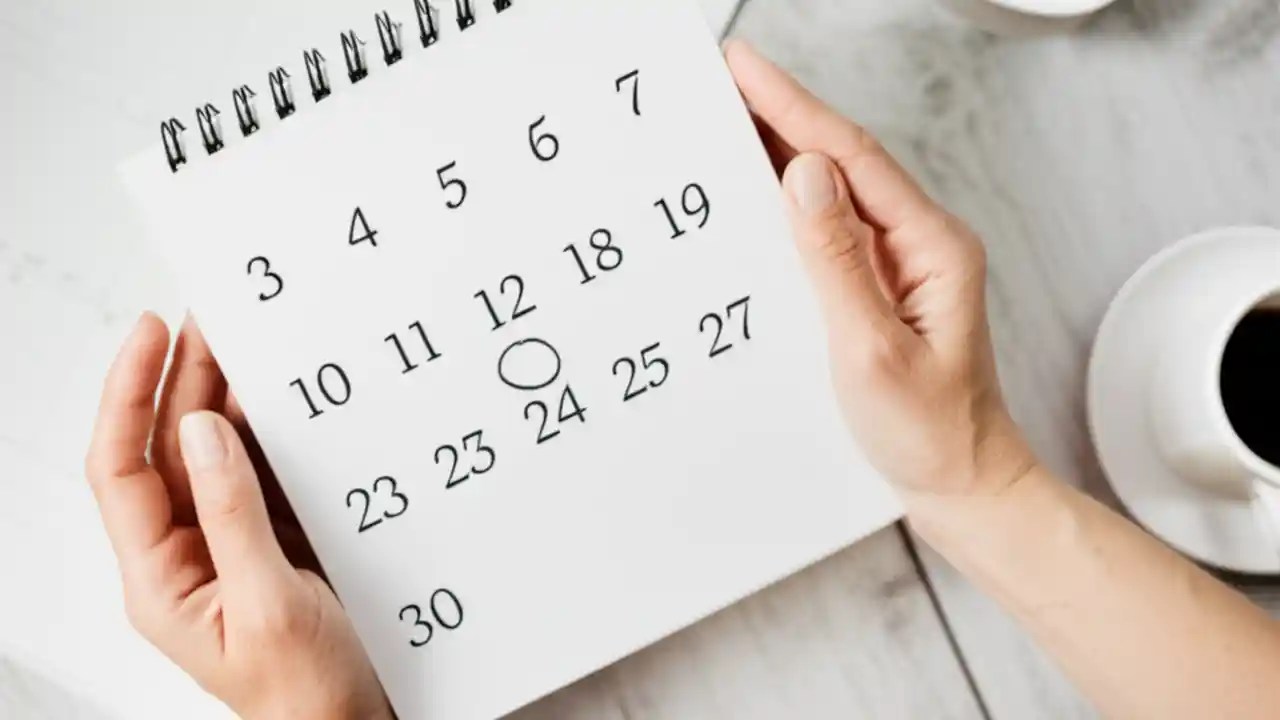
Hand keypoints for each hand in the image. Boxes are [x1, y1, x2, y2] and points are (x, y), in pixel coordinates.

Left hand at [85, 313, 390, 719]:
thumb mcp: (266, 604)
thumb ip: (232, 514)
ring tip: (241, 345)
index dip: (126, 395)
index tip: (148, 335)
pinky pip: (260, 474)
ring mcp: (230, 545)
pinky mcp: (272, 543)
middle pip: (166, 450)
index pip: (120, 468)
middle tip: (206, 321)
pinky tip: (282, 403)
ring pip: (213, 455)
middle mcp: (186, 554)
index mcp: (160, 577)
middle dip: (180, 380)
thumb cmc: (302, 693)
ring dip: (225, 400)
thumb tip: (204, 432)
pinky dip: (270, 433)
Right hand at [726, 42, 1035, 498]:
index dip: (794, 107)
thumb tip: (805, 177)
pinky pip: (832, 229)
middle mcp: (920, 242)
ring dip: (785, 149)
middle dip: (783, 113)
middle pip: (844, 160)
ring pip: (836, 190)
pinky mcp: (882, 289)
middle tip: (725, 78)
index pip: (852, 159)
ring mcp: (902, 264)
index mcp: (932, 247)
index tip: (745, 69)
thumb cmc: (930, 432)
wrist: (962, 485)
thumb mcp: (873, 351)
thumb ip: (838, 262)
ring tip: (730, 117)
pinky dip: (792, 202)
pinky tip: (760, 191)